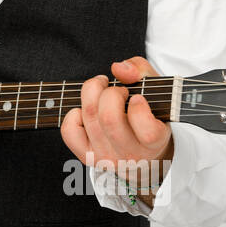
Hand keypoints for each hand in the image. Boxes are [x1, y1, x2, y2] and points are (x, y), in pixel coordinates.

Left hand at [60, 56, 172, 197]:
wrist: (141, 149)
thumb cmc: (149, 112)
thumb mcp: (155, 89)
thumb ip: (140, 71)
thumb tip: (117, 68)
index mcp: (155, 143)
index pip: (147, 131)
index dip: (139, 107)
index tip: (137, 97)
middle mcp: (131, 155)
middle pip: (109, 119)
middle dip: (110, 93)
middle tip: (118, 90)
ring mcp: (107, 158)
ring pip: (89, 118)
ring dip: (91, 94)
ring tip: (102, 89)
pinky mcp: (87, 156)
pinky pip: (70, 132)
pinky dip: (73, 114)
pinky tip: (86, 109)